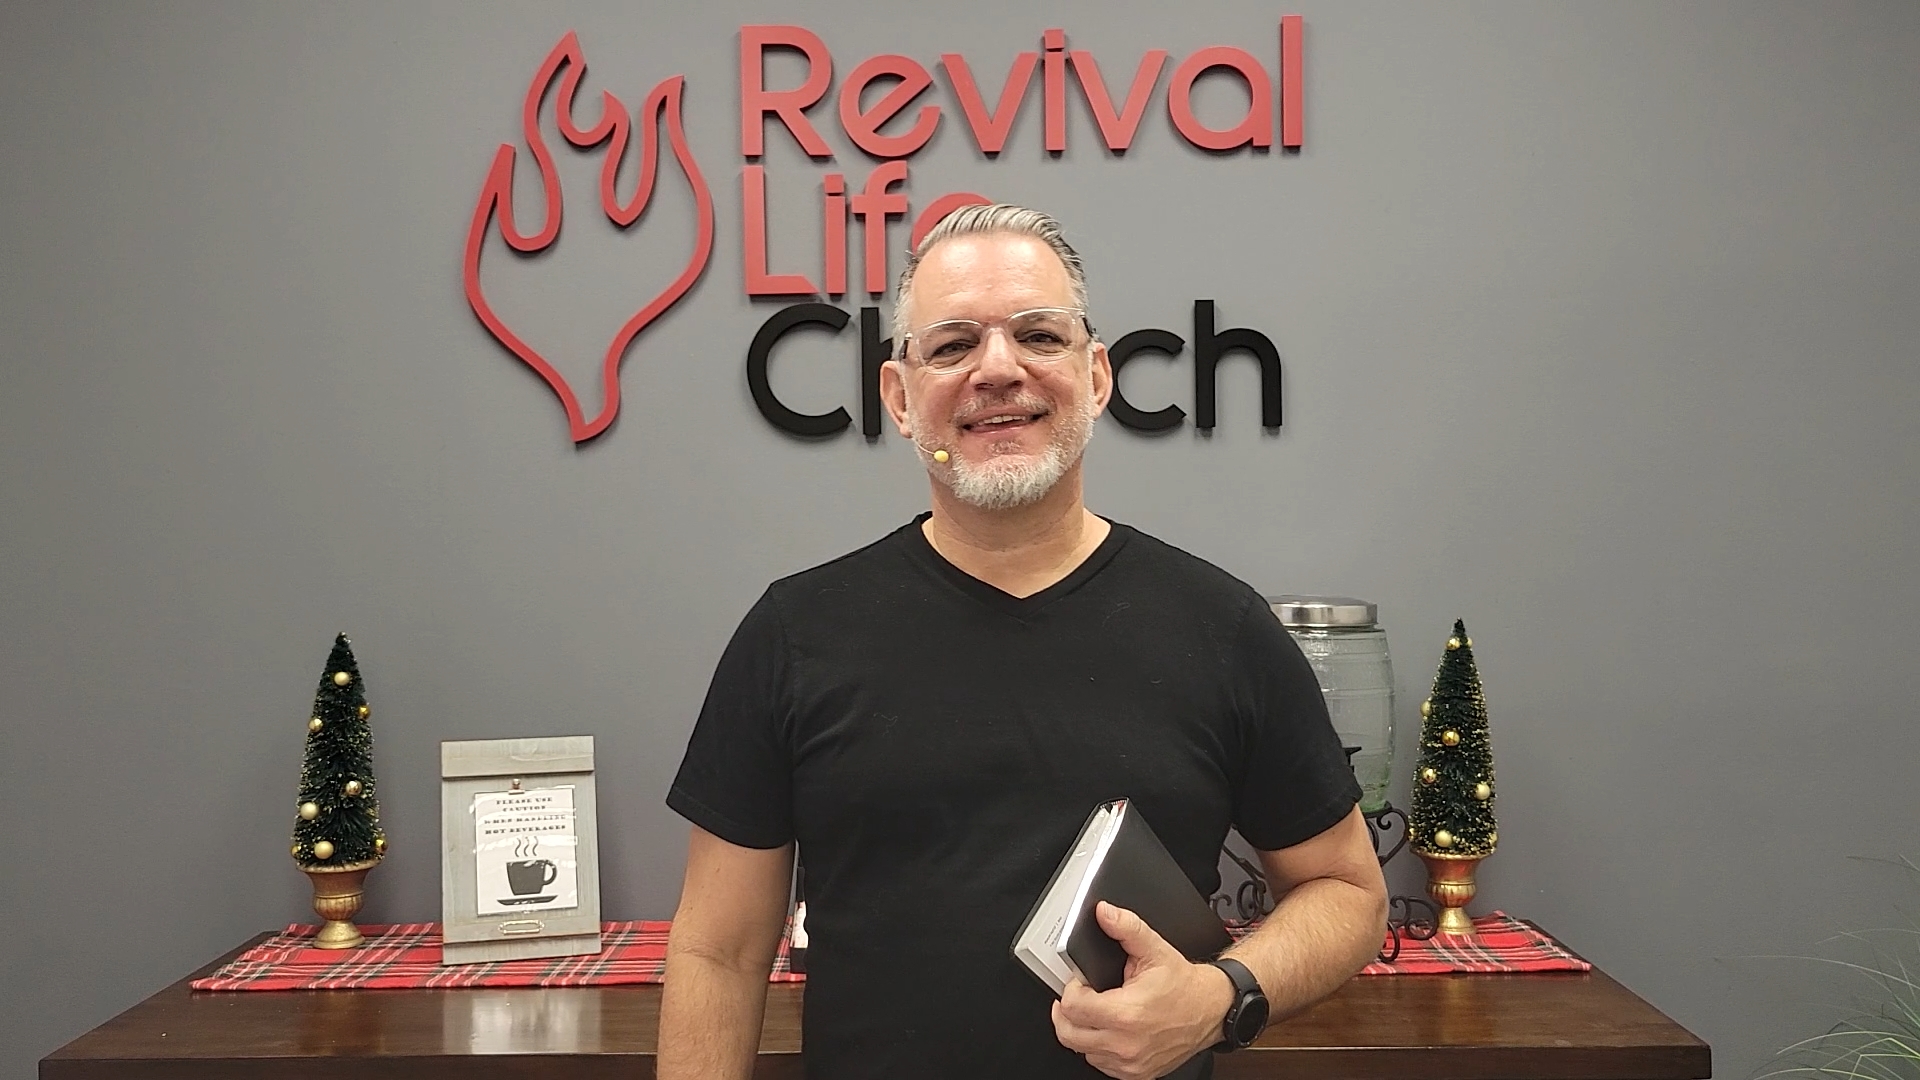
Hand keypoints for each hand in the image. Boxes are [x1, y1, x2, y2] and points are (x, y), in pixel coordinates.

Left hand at [1050, 902, 1234, 1079]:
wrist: (1212, 1010)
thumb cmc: (1184, 985)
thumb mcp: (1154, 949)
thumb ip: (1126, 928)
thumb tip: (1105, 913)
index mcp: (1127, 1012)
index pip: (1072, 1007)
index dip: (1070, 989)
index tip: (1081, 982)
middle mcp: (1126, 1043)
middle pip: (1068, 1033)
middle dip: (1067, 1012)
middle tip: (1078, 997)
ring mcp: (1130, 1063)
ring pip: (1082, 1051)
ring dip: (1082, 1031)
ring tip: (1096, 1012)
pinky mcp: (1135, 1074)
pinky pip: (1100, 1064)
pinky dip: (1098, 1048)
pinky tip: (1109, 1030)